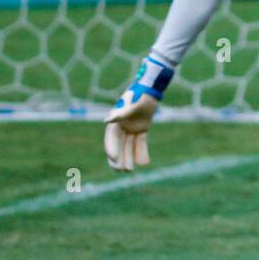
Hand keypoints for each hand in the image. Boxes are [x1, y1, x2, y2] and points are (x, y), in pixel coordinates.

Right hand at [104, 56, 173, 170]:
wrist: (151, 88)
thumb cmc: (140, 94)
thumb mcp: (132, 104)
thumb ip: (121, 113)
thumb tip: (107, 121)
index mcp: (116, 120)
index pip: (111, 137)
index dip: (111, 148)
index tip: (114, 158)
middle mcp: (122, 125)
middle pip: (119, 144)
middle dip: (119, 157)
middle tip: (120, 170)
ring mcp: (131, 127)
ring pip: (129, 145)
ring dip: (129, 157)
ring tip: (130, 171)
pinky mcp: (141, 128)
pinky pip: (140, 142)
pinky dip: (141, 151)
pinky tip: (144, 163)